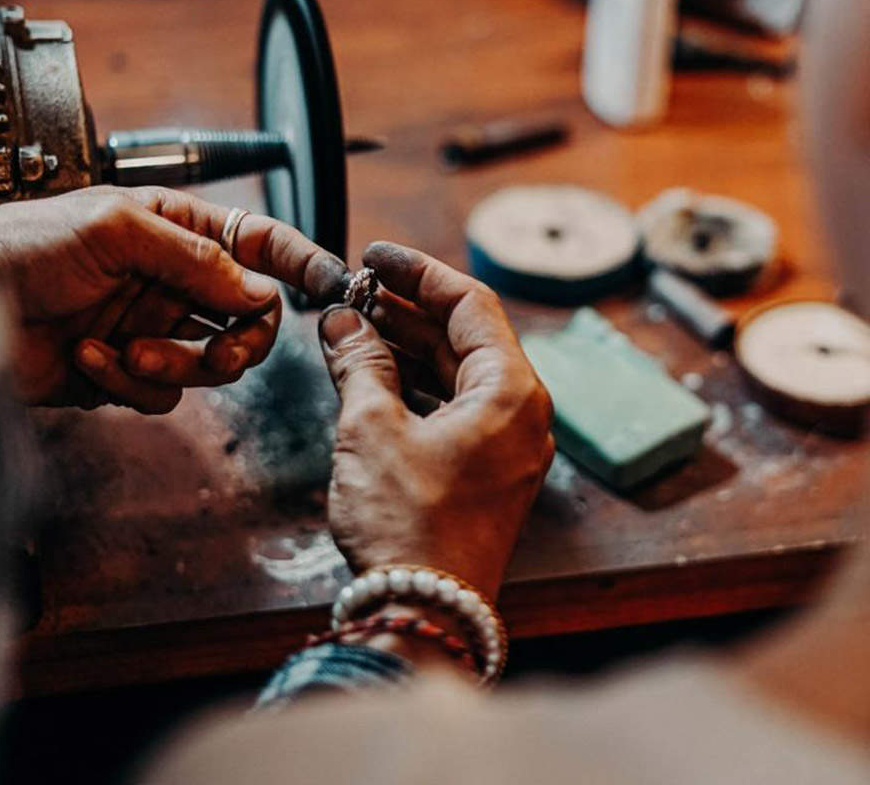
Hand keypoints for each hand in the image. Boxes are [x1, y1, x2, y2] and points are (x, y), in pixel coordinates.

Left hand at [0, 185, 347, 412]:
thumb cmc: (17, 248)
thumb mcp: (116, 229)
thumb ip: (198, 258)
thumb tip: (260, 289)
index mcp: (177, 228)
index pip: (260, 243)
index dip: (301, 262)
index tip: (334, 281)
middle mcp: (172, 279)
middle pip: (249, 317)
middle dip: (241, 340)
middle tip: (226, 354)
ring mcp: (152, 327)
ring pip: (212, 363)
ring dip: (174, 364)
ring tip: (127, 351)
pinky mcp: (126, 373)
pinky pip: (164, 392)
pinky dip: (129, 383)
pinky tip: (88, 359)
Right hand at [319, 242, 553, 599]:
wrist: (425, 613)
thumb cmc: (409, 525)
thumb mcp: (372, 430)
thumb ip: (361, 364)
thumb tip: (345, 322)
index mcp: (513, 392)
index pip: (471, 304)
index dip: (419, 273)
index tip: (377, 256)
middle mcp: (524, 415)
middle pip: (467, 339)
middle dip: (409, 312)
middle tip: (356, 294)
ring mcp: (510, 447)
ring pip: (459, 376)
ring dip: (409, 350)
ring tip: (355, 329)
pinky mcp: (489, 474)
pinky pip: (456, 411)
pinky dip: (417, 389)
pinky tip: (372, 378)